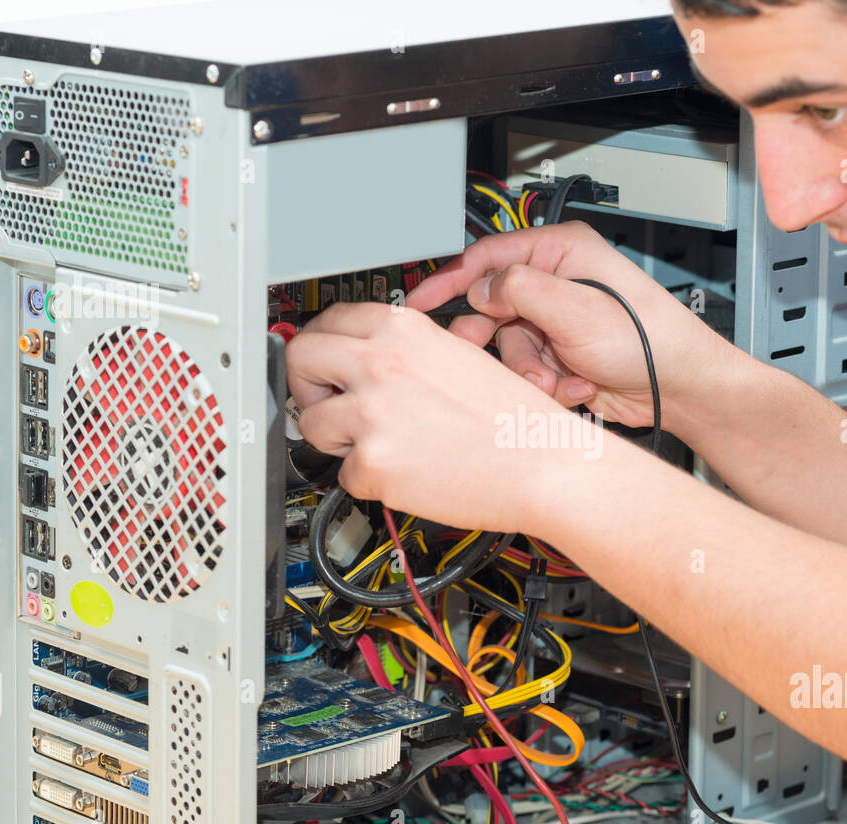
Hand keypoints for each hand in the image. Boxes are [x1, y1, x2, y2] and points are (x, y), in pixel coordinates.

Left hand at [285, 301, 615, 531]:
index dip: (322, 345)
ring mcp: (373, 412)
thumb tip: (365, 356)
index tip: (323, 362)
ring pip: (312, 423)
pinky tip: (408, 473)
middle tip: (328, 403)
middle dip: (307, 385)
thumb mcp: (461, 355)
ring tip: (382, 445)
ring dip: (337, 439)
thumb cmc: (516, 420)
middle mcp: (382, 363)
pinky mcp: (374, 462)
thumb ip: (407, 350)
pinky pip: (345, 474)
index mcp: (404, 330)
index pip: (329, 320)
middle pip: (300, 359)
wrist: (546, 466)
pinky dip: (370, 480)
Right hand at [406, 221, 732, 429]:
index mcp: (559, 253)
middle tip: (488, 354)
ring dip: (529, 370)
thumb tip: (480, 289)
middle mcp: (556, 284)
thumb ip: (519, 290)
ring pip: (507, 347)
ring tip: (557, 378)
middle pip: (492, 308)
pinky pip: (528, 371)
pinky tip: (578, 383)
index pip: (488, 256)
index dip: (450, 278)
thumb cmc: (648, 337)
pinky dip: (548, 384)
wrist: (678, 387)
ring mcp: (557, 322)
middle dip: (497, 340)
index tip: (419, 299)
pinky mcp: (560, 356)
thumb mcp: (576, 308)